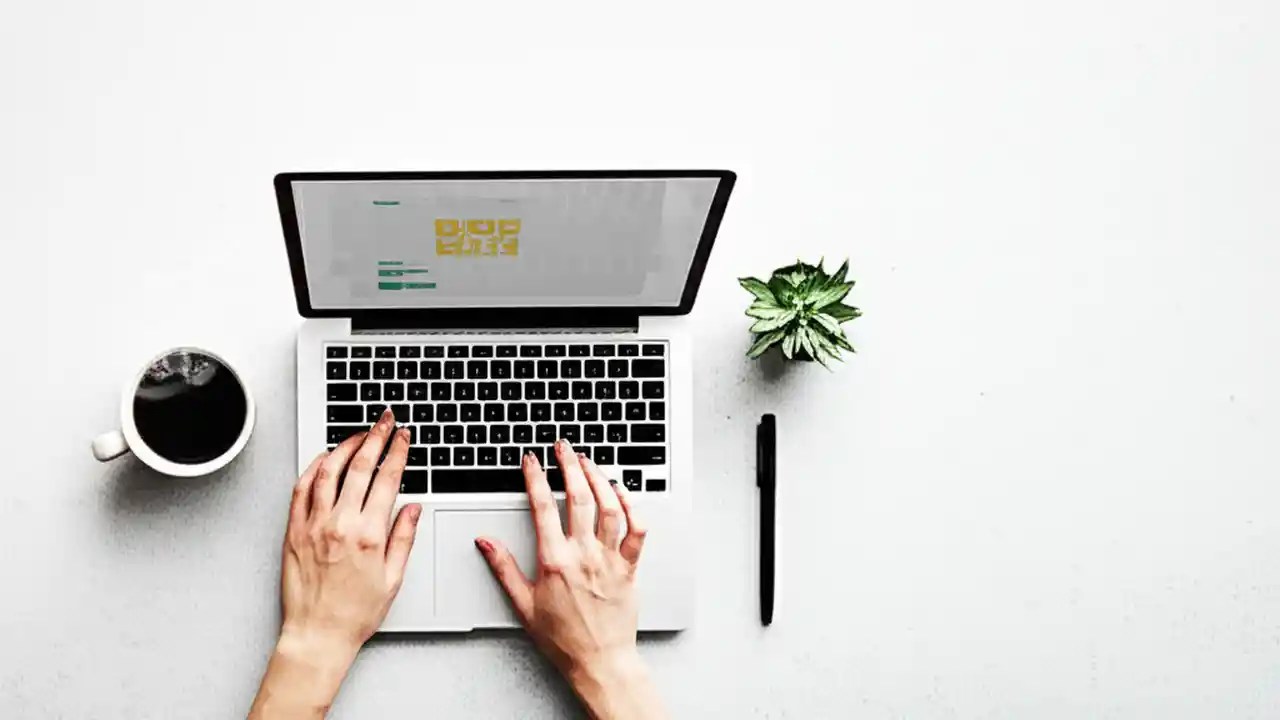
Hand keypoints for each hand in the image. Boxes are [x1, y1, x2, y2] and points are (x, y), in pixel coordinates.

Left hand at [250, 410, 420, 718]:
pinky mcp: (293, 531)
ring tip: (358, 435)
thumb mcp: (393, 578)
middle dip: (375, 436)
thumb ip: (403, 537)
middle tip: (384, 421)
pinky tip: (324, 461)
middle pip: (360, 466)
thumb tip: (412, 508)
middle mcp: (340, 524)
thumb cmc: (354, 614)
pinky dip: (313, 469)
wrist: (317, 635)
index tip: (402, 437)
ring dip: (345, 446)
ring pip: (328, 471)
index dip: (397, 452)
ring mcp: (314, 525)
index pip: (387, 479)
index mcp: (369, 535)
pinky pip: (301, 489)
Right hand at [476, 441, 664, 719]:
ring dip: (599, 479)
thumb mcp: (523, 604)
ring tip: (589, 462)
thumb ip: (504, 568)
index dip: (535, 478)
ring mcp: (610, 558)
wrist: (599, 660)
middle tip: (563, 448)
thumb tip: (486, 542)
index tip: (531, 460)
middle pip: (579, 497)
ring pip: (609, 507)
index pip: (542, 507)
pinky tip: (623, 492)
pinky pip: (637, 530)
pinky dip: (632, 507)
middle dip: (569, 465)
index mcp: (554, 561)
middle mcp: (584, 554)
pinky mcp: (629, 567)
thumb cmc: (563, 638)